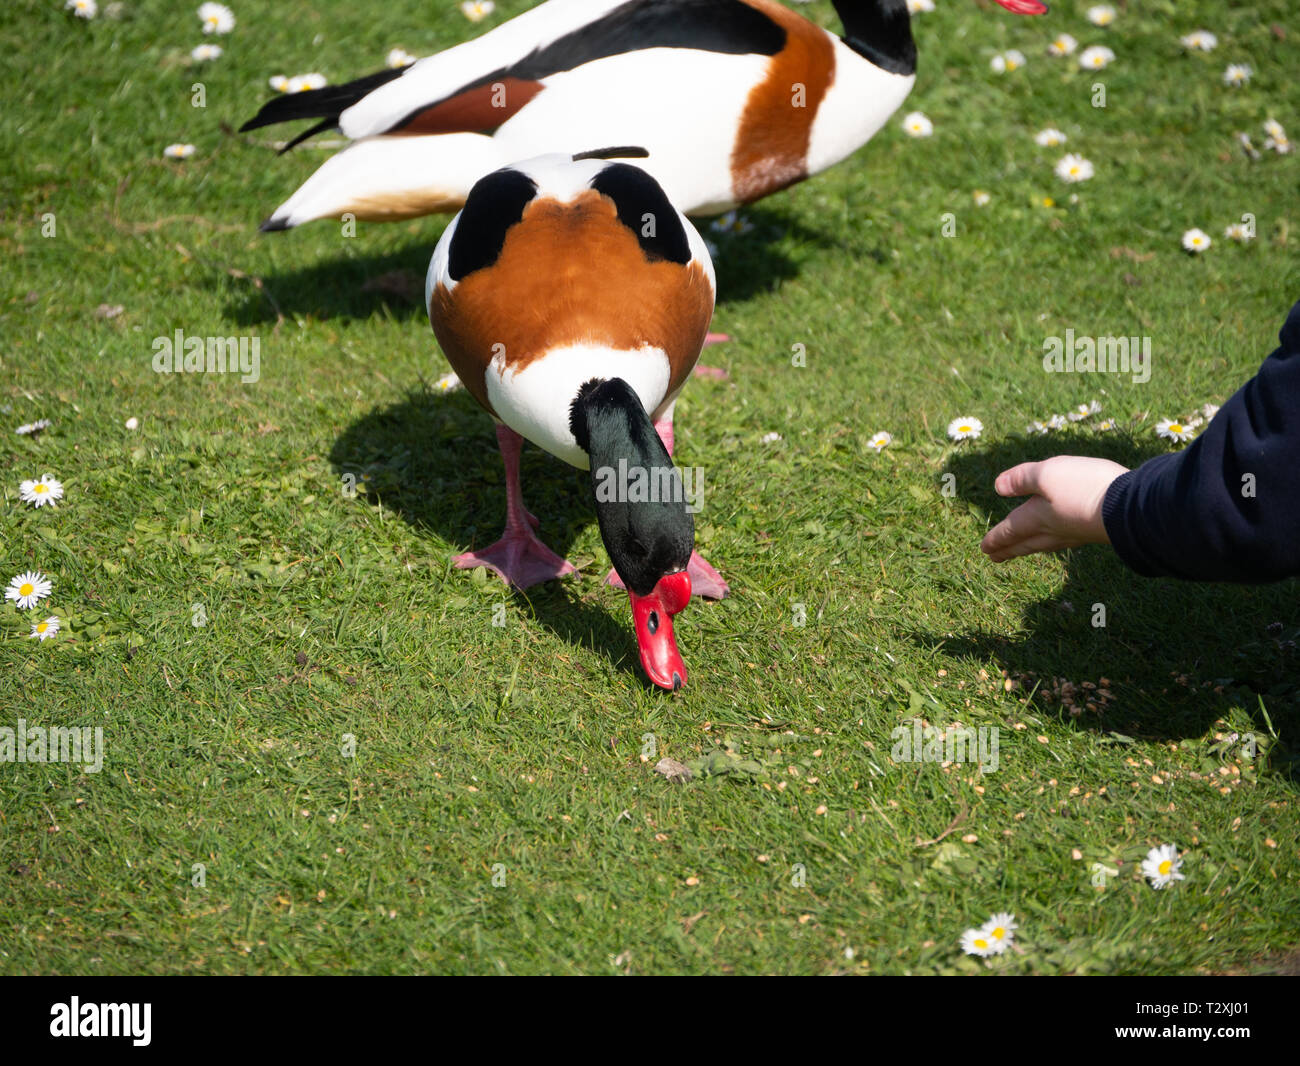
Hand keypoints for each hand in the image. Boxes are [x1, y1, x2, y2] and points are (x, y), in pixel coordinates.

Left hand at [981, 456, 1128, 561]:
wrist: (1131, 507)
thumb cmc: (1083, 487)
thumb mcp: (1047, 473)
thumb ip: (1021, 479)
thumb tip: (997, 487)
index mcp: (1036, 517)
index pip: (1010, 529)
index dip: (996, 538)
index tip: (984, 549)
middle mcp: (1053, 529)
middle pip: (1025, 542)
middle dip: (1008, 549)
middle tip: (995, 558)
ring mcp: (1075, 533)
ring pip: (1045, 544)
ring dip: (1029, 548)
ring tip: (1022, 550)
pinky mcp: (1094, 532)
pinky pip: (1065, 541)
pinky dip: (1053, 543)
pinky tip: (1062, 539)